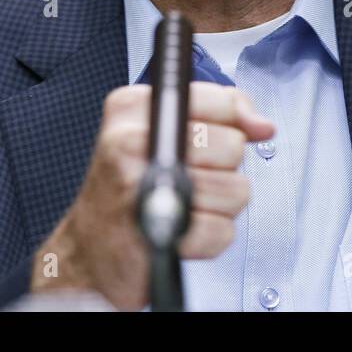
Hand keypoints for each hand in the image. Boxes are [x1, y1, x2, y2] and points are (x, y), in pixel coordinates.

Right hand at [32, 81, 274, 310]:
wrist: (89, 250)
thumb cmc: (128, 185)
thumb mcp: (161, 129)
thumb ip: (217, 112)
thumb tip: (262, 125)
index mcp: (131, 108)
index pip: (218, 101)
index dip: (232, 124)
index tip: (215, 140)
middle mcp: (129, 141)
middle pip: (231, 147)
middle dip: (222, 169)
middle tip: (190, 178)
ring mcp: (138, 189)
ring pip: (234, 190)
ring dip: (219, 206)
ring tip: (185, 206)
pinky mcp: (154, 233)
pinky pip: (222, 232)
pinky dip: (210, 238)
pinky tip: (182, 231)